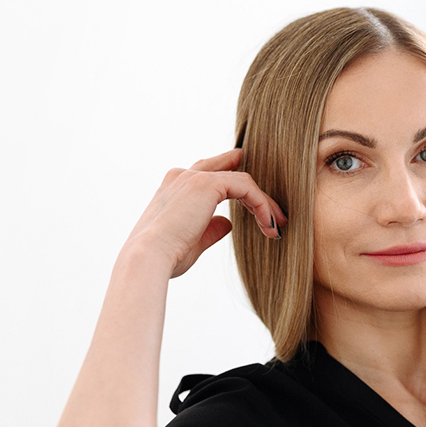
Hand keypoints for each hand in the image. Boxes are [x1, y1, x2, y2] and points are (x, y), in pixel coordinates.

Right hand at [123, 148, 285, 277]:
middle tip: (275, 211)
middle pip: (228, 168)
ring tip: (276, 226)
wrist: (148, 257)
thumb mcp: (193, 240)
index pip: (210, 173)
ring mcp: (194, 177)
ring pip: (243, 181)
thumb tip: (228, 224)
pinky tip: (270, 225)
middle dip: (254, 188)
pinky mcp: (207, 184)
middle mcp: (183, 176)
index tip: (254, 196)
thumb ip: (211, 228)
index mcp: (173, 186)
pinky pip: (246, 188)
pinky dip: (262, 205)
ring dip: (264, 204)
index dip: (234, 180)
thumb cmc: (165, 256)